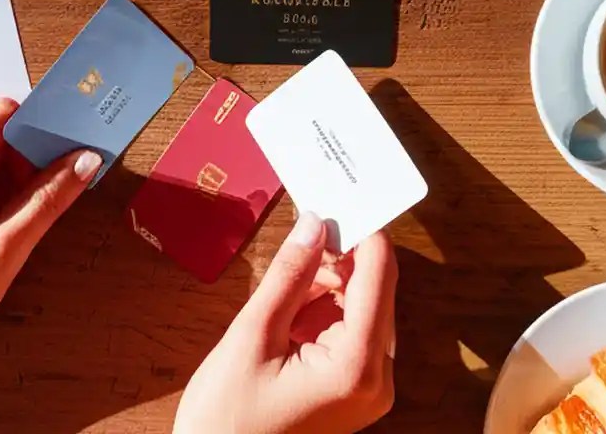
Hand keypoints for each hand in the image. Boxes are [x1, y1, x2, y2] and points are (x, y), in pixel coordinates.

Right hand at [174, 213, 397, 433]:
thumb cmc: (227, 422)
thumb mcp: (251, 338)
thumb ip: (288, 277)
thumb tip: (312, 225)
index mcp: (356, 367)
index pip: (378, 278)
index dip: (365, 232)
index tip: (347, 195)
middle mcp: (376, 380)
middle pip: (374, 293)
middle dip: (342, 256)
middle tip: (308, 223)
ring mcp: (366, 388)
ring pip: (361, 309)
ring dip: (329, 284)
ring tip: (287, 278)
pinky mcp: (352, 390)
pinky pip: (348, 332)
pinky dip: (324, 310)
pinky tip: (290, 307)